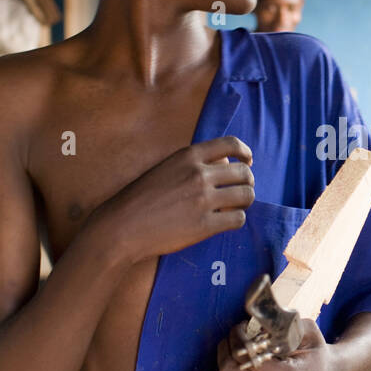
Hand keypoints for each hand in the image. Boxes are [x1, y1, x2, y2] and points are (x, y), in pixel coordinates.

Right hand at [97, 135, 254, 261]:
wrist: (122, 226)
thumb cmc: (140, 198)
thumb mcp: (165, 168)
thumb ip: (192, 164)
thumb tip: (223, 165)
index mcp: (188, 156)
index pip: (231, 144)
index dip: (245, 152)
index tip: (247, 161)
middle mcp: (199, 174)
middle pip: (244, 173)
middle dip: (247, 182)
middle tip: (241, 191)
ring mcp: (203, 200)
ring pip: (246, 196)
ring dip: (245, 201)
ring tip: (236, 207)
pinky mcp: (205, 225)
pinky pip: (238, 219)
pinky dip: (236, 220)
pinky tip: (226, 222)